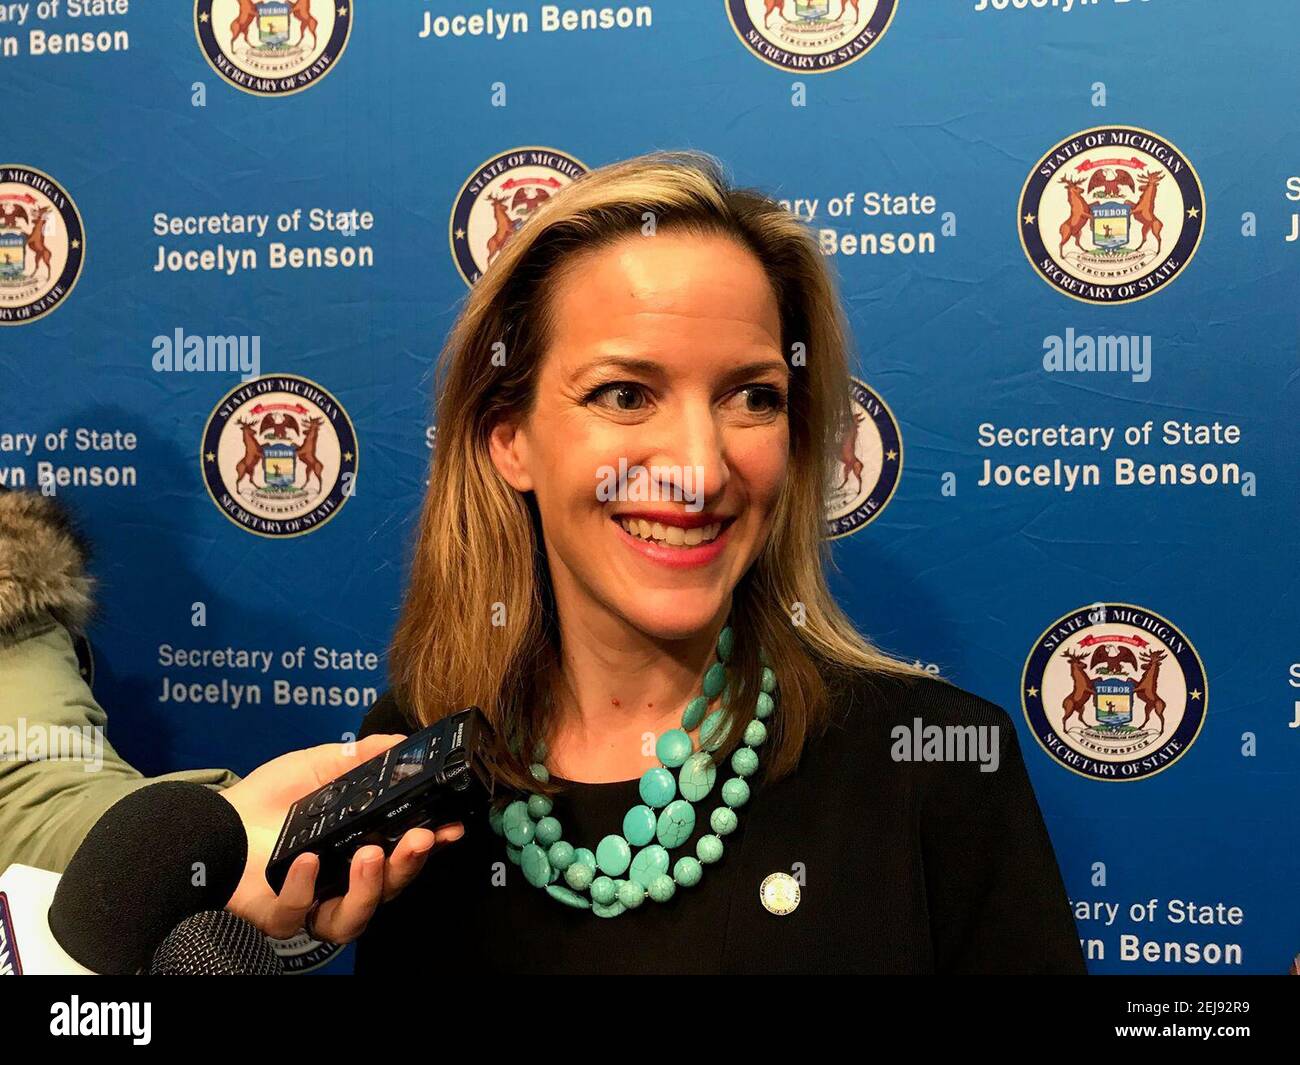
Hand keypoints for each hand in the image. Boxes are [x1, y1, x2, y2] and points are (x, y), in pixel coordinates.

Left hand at [218, 733, 464, 942]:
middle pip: (389, 889)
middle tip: (418, 839)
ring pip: (354, 918)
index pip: (404, 854)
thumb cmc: (267, 798)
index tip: (450, 828)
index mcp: (359, 846)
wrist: (215, 820)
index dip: (431, 845)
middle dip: (409, 866)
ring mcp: (314, 902)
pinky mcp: (281, 916)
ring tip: (368, 855)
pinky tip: (306, 861)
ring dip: (370, 889)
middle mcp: (343, 880)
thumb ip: (361, 755)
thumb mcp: (320, 766)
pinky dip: (306, 888)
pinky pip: (301, 915)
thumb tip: (401, 742)